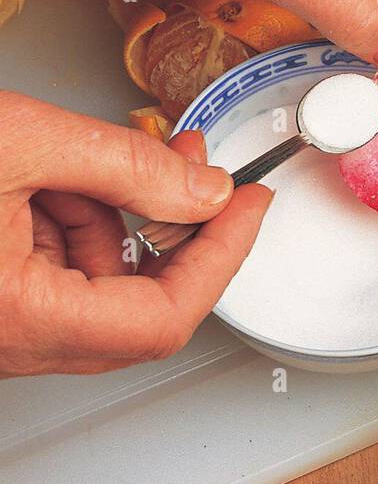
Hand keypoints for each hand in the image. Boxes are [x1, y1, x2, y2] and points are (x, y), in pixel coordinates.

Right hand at [0, 92, 270, 375]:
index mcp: (24, 316)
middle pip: (136, 309)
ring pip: (96, 287)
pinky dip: (69, 222)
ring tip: (73, 159)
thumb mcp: (27, 142)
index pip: (162, 318)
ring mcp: (1, 327)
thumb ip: (125, 166)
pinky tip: (46, 179)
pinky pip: (57, 276)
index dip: (220, 258)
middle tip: (190, 167)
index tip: (247, 207)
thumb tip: (203, 190)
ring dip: (108, 216)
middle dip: (172, 229)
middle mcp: (9, 341)